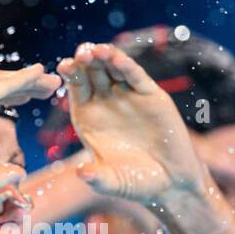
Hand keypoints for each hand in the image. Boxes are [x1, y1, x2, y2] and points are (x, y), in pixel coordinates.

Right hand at [0, 64, 59, 199]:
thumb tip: (19, 174)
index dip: (7, 96)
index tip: (26, 99)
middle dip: (22, 85)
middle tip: (46, 87)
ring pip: (2, 81)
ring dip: (29, 80)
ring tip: (52, 82)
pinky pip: (5, 83)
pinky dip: (25, 77)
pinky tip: (41, 73)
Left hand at [56, 43, 206, 204]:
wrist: (170, 182)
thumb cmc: (137, 184)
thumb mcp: (113, 183)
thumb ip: (97, 179)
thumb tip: (81, 173)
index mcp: (89, 118)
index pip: (76, 90)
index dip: (70, 77)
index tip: (64, 67)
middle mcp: (106, 103)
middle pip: (91, 74)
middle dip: (85, 62)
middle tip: (80, 54)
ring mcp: (128, 96)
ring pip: (112, 69)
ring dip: (104, 57)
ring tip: (96, 50)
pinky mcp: (150, 96)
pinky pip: (136, 77)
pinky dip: (127, 66)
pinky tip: (117, 58)